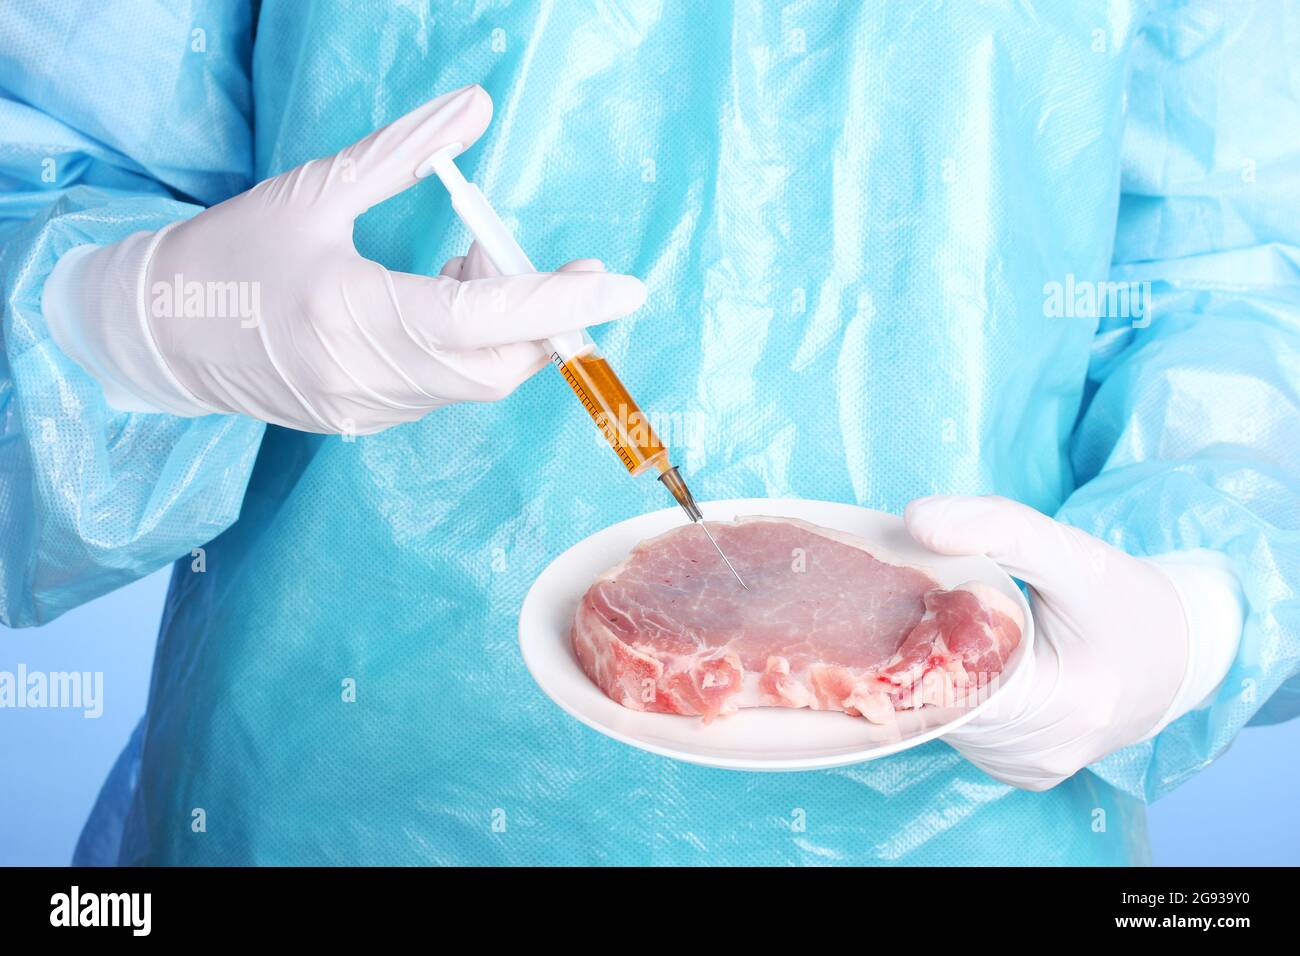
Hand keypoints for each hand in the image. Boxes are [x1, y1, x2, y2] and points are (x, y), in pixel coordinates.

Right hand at [49, 85, 644, 433]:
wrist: (157, 333)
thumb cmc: (232, 251)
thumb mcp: (316, 190)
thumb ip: (405, 153)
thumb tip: (478, 107)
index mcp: (353, 318)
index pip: (483, 321)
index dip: (559, 304)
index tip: (623, 288)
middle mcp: (367, 380)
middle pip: (497, 366)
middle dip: (547, 320)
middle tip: (573, 270)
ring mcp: (366, 412)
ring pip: (475, 382)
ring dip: (505, 329)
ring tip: (476, 263)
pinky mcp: (363, 422)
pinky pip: (444, 389)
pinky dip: (469, 348)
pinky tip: (448, 299)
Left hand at [904, 494, 1190, 790]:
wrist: (1177, 652)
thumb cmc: (1124, 601)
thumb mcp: (1072, 552)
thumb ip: (997, 527)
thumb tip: (918, 520)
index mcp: (1064, 708)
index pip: (948, 684)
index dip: (924, 637)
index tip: (931, 598)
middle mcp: (1040, 754)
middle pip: (937, 703)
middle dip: (925, 651)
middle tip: (942, 606)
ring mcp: (1026, 768)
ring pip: (941, 720)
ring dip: (934, 674)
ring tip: (959, 631)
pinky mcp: (1020, 770)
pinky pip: (960, 732)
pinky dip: (952, 694)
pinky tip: (971, 662)